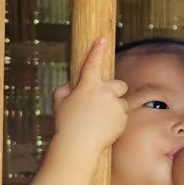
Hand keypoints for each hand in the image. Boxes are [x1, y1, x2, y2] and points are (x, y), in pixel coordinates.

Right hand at [52, 37, 127, 151]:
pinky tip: (105, 128)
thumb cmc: (66, 124)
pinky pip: (124, 115)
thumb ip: (64, 91)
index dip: (97, 50)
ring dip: (115, 108)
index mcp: (87, 86)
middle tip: (104, 102)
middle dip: (115, 91)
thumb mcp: (59, 104)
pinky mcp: (123, 118)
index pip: (93, 63)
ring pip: (122, 101)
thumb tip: (71, 87)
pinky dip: (117, 120)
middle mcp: (104, 92)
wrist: (78, 146)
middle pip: (119, 84)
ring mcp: (115, 105)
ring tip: (101, 121)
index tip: (103, 39)